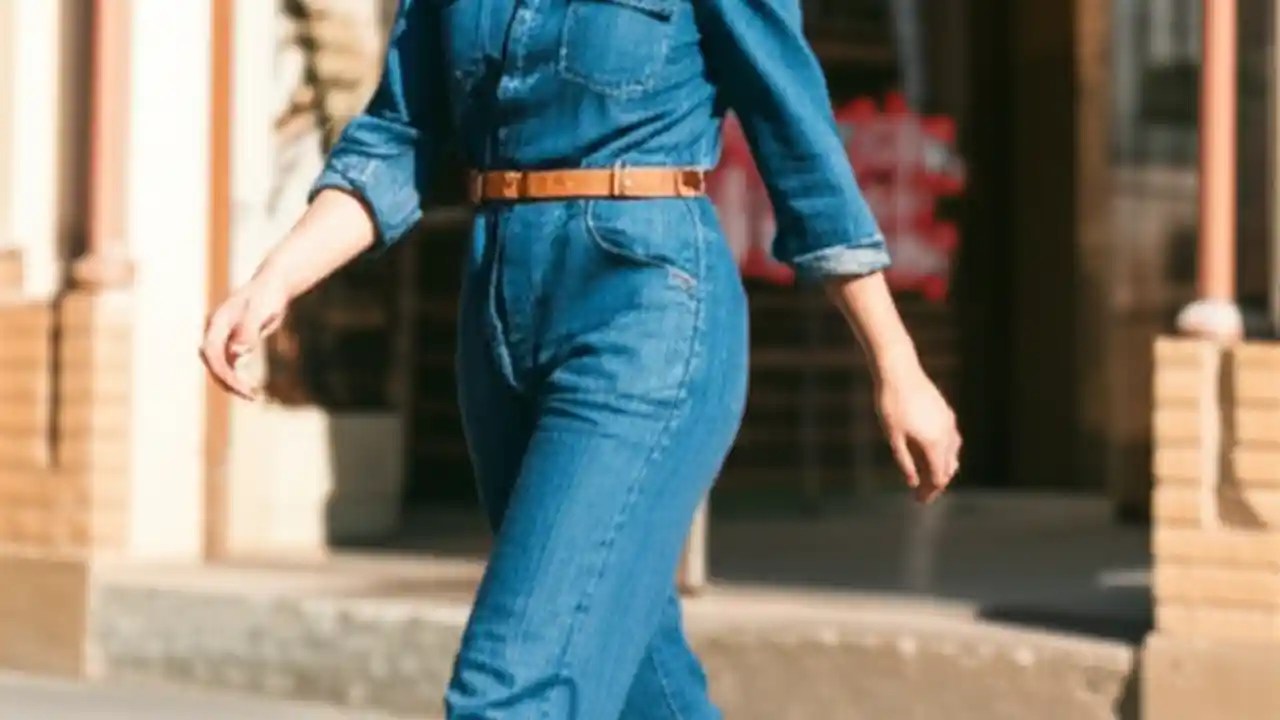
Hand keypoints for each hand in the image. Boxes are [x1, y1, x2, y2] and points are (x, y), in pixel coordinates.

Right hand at [199, 276, 289, 400]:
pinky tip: (252, 389)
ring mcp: (223, 337)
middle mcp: (216, 331)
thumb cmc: (268, 295)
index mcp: (217, 323)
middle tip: (251, 396)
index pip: (212, 354)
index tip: (240, 387)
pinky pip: (230, 365)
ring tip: (253, 396)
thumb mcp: (261, 311)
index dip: (223, 372)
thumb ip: (248, 331)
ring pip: (220, 366)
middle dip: (227, 381)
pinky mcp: (233, 342)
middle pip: (213, 363)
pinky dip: (238, 377)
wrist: (274, 285)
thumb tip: (237, 353)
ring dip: (232, 382)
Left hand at [876, 364, 960, 503]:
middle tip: (922, 495)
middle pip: (948, 468)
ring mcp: (949, 422)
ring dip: (943, 468)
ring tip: (930, 479)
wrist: (899, 371)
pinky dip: (946, 453)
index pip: (938, 477)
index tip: (919, 501)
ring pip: (953, 454)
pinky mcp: (946, 413)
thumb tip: (913, 482)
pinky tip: (936, 455)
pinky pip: (952, 440)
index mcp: (934, 443)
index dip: (930, 492)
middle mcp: (947, 434)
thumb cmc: (890, 404)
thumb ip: (905, 461)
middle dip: (936, 483)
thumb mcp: (893, 437)